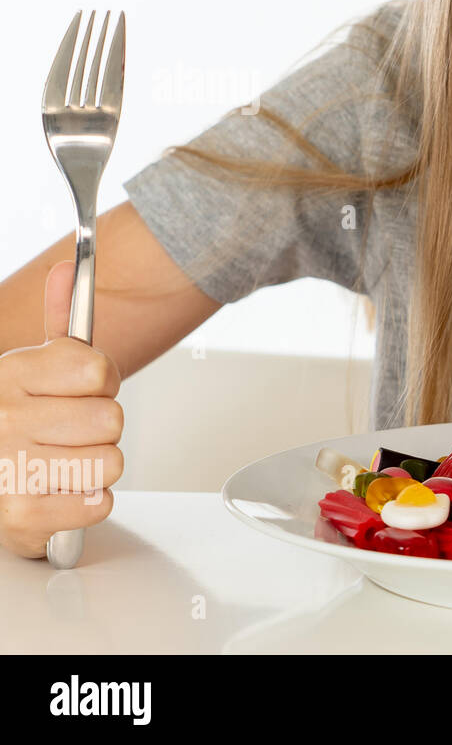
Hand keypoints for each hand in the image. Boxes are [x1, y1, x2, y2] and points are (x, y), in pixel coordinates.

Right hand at [0, 261, 122, 557]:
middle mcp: (6, 418)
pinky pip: (97, 503)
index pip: (97, 370)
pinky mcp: (20, 514)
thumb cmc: (15, 422)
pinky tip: (60, 490)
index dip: (103, 382)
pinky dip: (86, 501)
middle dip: (101, 428)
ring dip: (96, 466)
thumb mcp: (32, 367)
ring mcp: (10, 467)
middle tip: (70, 431)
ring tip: (64, 461)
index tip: (84, 388)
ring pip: (110, 462)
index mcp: (12, 374)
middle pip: (111, 420)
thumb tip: (68, 268)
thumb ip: (59, 319)